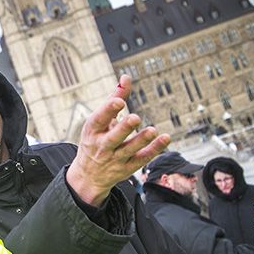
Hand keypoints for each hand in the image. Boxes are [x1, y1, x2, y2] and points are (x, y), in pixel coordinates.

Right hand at [66, 74, 169, 206]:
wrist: (88, 176)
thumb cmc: (95, 140)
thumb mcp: (99, 121)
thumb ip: (114, 98)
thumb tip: (126, 77)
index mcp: (93, 130)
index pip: (99, 119)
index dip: (109, 110)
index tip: (120, 101)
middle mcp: (102, 146)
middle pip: (113, 138)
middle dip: (124, 128)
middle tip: (135, 118)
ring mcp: (115, 159)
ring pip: (129, 150)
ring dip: (141, 140)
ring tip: (152, 130)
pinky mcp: (127, 168)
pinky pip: (141, 159)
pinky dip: (154, 150)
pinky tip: (165, 138)